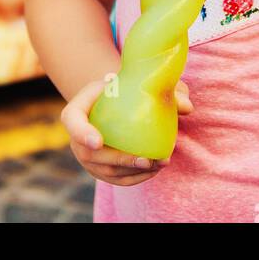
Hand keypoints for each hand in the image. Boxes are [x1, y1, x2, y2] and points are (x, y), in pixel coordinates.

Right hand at [61, 78, 192, 186]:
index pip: (73, 121)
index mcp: (77, 109)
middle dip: (120, 160)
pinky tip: (155, 170)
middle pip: (92, 155)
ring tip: (160, 164)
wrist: (115, 100)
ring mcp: (86, 157)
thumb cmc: (127, 86)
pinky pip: (116, 179)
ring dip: (132, 171)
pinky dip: (135, 178)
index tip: (99, 142)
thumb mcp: (141, 80)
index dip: (82, 133)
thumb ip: (164, 88)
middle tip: (146, 160)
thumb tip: (186, 107)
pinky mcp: (99, 170)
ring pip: (106, 171)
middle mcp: (76, 137)